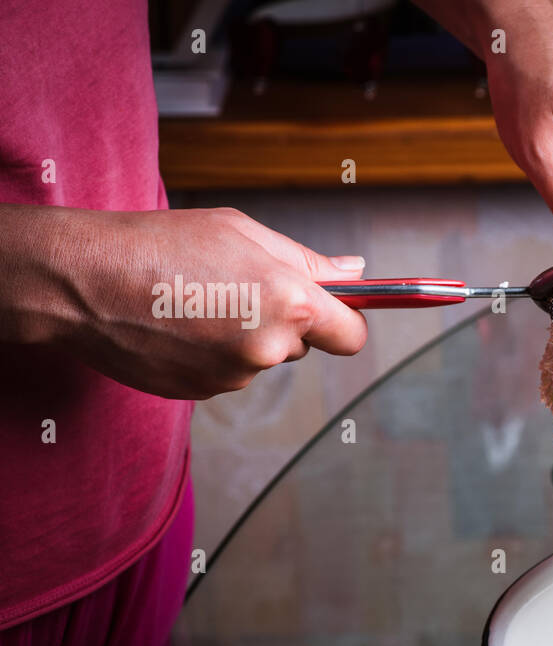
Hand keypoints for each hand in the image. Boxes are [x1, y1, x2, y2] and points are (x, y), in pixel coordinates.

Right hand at [1, 205, 367, 398]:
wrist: (84, 282)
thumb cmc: (162, 244)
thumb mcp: (242, 232)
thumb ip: (306, 261)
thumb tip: (355, 273)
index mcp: (290, 304)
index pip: (352, 336)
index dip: (346, 322)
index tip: (336, 313)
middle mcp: (269, 348)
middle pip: (302, 346)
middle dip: (282, 322)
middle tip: (234, 286)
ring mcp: (235, 375)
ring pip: (260, 358)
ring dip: (242, 336)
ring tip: (196, 300)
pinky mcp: (203, 392)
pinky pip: (226, 372)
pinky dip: (211, 352)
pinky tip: (178, 324)